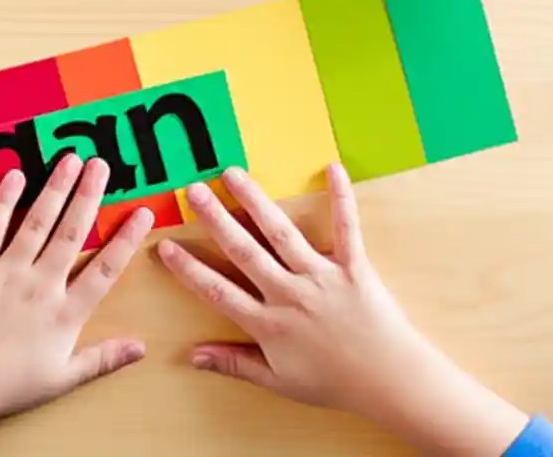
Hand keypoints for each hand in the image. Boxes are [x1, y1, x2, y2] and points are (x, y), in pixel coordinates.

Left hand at [0, 155, 154, 424]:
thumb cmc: (7, 385)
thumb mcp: (61, 378)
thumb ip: (103, 359)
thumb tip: (141, 348)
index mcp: (65, 313)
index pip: (105, 270)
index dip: (126, 240)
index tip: (143, 213)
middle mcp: (42, 285)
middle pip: (72, 232)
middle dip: (89, 196)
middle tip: (102, 165)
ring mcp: (8, 272)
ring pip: (38, 222)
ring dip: (56, 188)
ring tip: (70, 159)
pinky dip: (4, 201)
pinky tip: (17, 176)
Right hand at [157, 163, 529, 456]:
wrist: (388, 379)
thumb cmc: (334, 382)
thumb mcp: (279, 381)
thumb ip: (235, 364)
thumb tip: (193, 356)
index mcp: (268, 324)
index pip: (218, 291)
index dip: (188, 269)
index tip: (165, 246)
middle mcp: (289, 295)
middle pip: (244, 251)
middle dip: (215, 219)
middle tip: (193, 191)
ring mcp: (321, 277)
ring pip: (281, 233)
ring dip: (255, 201)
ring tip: (233, 174)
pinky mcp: (353, 266)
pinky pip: (346, 227)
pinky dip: (341, 197)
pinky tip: (332, 169)